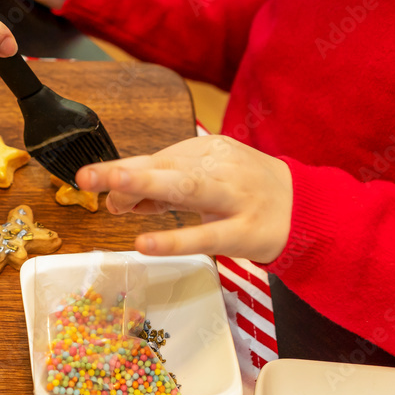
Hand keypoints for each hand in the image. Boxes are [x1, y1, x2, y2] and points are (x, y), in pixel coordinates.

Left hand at [76, 136, 292, 262]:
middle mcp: (220, 168)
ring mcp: (235, 198)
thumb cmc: (247, 192)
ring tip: (115, 194)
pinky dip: (174, 239)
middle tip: (87, 177)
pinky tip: (146, 243)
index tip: (93, 181)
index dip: (124, 173)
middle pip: (167, 167)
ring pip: (187, 190)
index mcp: (208, 151)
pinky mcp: (245, 231)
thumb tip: (118, 200)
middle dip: (125, 172)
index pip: (158, 159)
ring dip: (149, 188)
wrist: (306, 208)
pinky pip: (206, 235)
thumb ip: (162, 191)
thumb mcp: (207, 181)